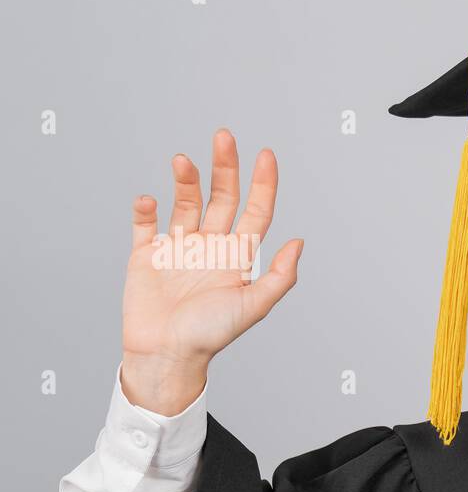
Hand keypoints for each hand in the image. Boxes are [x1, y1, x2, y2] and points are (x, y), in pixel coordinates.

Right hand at [121, 129, 303, 414]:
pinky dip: (145, 209)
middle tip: (224, 137)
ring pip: (185, 203)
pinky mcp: (146, 254)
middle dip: (224, 167)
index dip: (263, 184)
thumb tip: (299, 242)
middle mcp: (210, 246)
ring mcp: (178, 248)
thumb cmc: (211, 334)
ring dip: (186, 180)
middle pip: (222, 197)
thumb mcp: (254, 305)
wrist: (167, 354)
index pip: (256, 212)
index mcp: (237, 256)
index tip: (266, 155)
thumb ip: (278, 276)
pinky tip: (148, 200)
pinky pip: (145, 224)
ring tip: (183, 162)